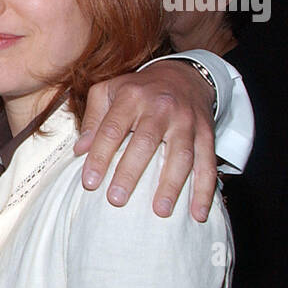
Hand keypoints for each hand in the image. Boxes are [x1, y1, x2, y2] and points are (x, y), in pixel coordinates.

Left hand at [74, 59, 216, 222]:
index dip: (99, 156)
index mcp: (132, 97)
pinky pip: (207, 163)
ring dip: (171, 185)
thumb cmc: (138, 89)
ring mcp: (186, 121)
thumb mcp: (108, 91)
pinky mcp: (207, 134)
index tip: (89, 183)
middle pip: (145, 142)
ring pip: (181, 154)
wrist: (184, 75)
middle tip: (116, 200)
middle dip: (130, 172)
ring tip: (159, 211)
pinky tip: (197, 213)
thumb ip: (93, 119)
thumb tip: (80, 150)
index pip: (112, 129)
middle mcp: (161, 108)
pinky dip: (205, 190)